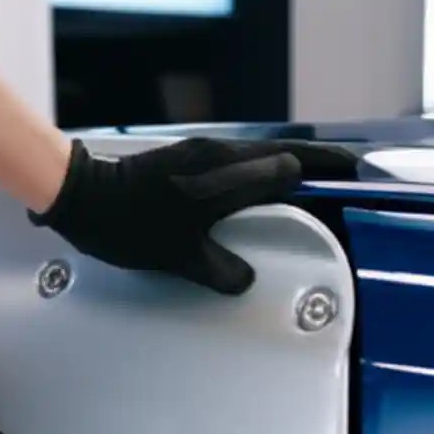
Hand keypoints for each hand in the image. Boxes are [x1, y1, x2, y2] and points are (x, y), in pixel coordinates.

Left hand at [30, 137, 358, 294]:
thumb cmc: (124, 224)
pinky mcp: (188, 157)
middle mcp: (218, 155)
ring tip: (316, 179)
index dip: (325, 170)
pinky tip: (268, 187)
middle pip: (282, 152)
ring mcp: (202, 152)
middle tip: (347, 170)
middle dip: (318, 161)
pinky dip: (263, 170)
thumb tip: (246, 282)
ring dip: (291, 164)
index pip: (291, 165)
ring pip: (261, 154)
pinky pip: (240, 160)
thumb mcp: (177, 257)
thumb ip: (220, 270)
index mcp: (224, 175)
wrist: (79, 196)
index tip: (354, 176)